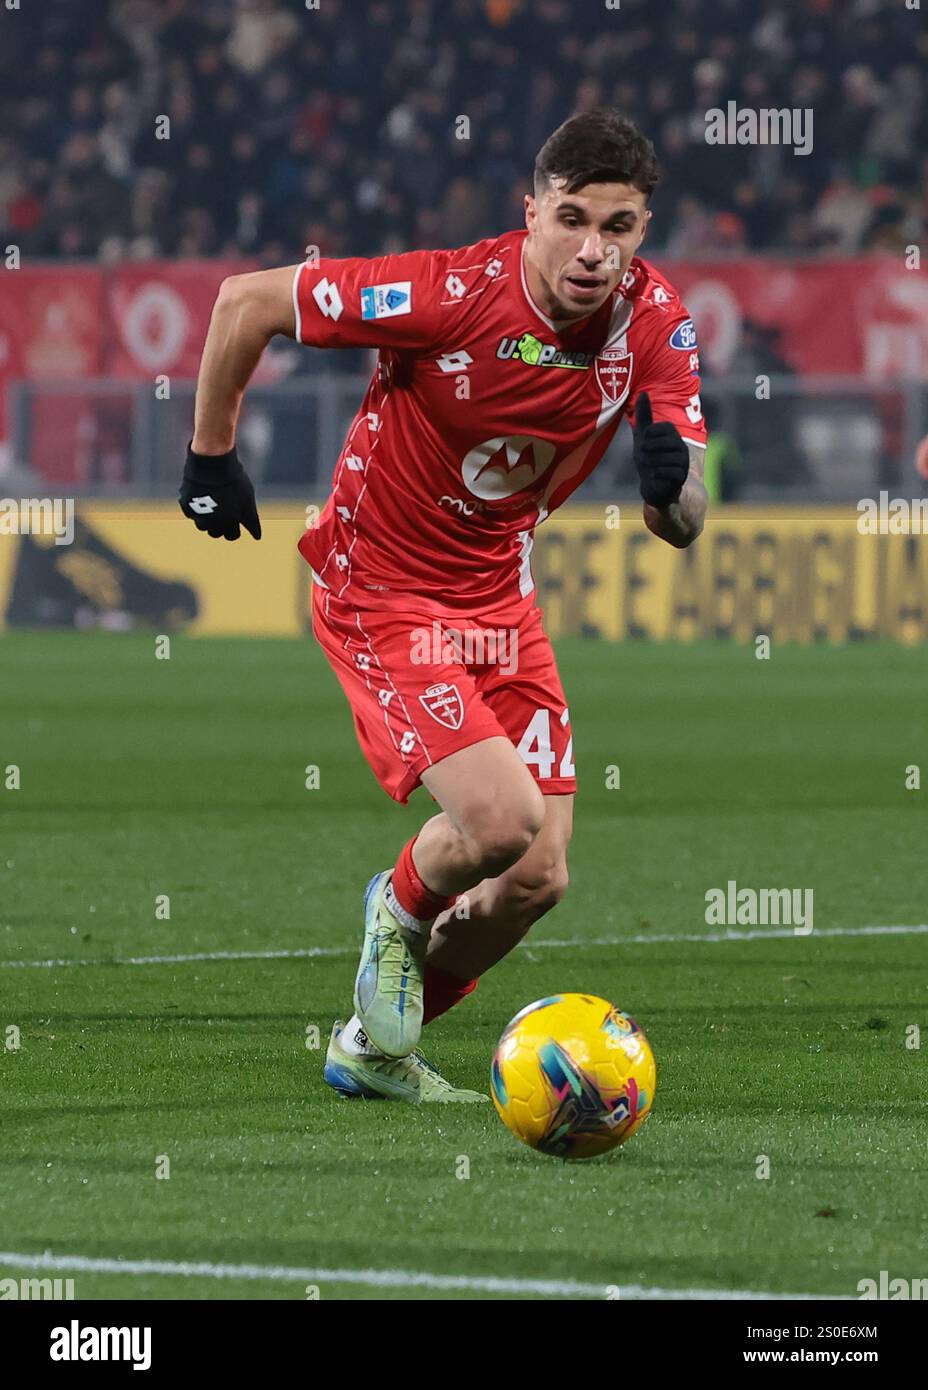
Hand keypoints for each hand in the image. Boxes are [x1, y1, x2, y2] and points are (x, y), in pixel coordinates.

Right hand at [178, 442, 261, 540]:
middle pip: (216, 534)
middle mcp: (214, 522)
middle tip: (222, 515)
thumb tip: (257, 537)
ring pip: (202, 526)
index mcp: (231, 520)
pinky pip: (191, 514)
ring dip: (207, 521)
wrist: (212, 461)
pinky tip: (201, 497)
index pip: (232, 536)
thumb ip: (250, 519)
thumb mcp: (247, 499)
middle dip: (220, 527)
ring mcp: (199, 514)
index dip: (234, 531)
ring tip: (211, 507)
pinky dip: (196, 508)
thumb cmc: (233, 479)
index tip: (234, 524)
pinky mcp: (186, 506)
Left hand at [633, 391, 689, 507]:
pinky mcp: (681, 477)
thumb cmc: (649, 459)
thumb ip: (644, 416)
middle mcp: (681, 447)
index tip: (645, 443)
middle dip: (647, 451)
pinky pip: (665, 472)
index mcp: (673, 435)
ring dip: (651, 464)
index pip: (663, 427)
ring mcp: (683, 462)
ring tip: (651, 467)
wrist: (655, 487)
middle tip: (645, 457)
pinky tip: (656, 476)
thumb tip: (643, 392)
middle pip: (661, 443)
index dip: (649, 435)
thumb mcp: (643, 436)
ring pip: (662, 458)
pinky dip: (656, 474)